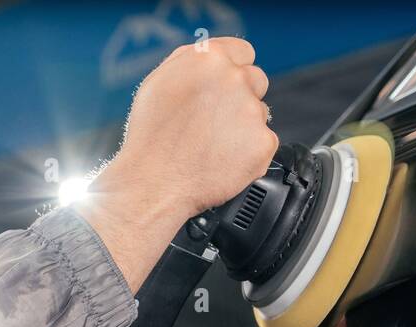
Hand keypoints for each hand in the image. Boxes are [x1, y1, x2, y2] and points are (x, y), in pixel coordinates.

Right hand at [113, 37, 277, 217]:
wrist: (154, 184)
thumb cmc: (151, 139)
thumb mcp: (159, 83)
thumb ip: (192, 62)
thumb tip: (212, 56)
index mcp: (209, 58)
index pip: (244, 52)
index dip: (233, 71)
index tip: (224, 90)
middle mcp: (234, 79)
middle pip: (256, 81)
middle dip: (241, 98)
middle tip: (214, 124)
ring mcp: (252, 111)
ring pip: (260, 114)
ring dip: (243, 127)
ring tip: (212, 146)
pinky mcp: (263, 142)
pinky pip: (264, 143)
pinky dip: (248, 154)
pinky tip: (223, 161)